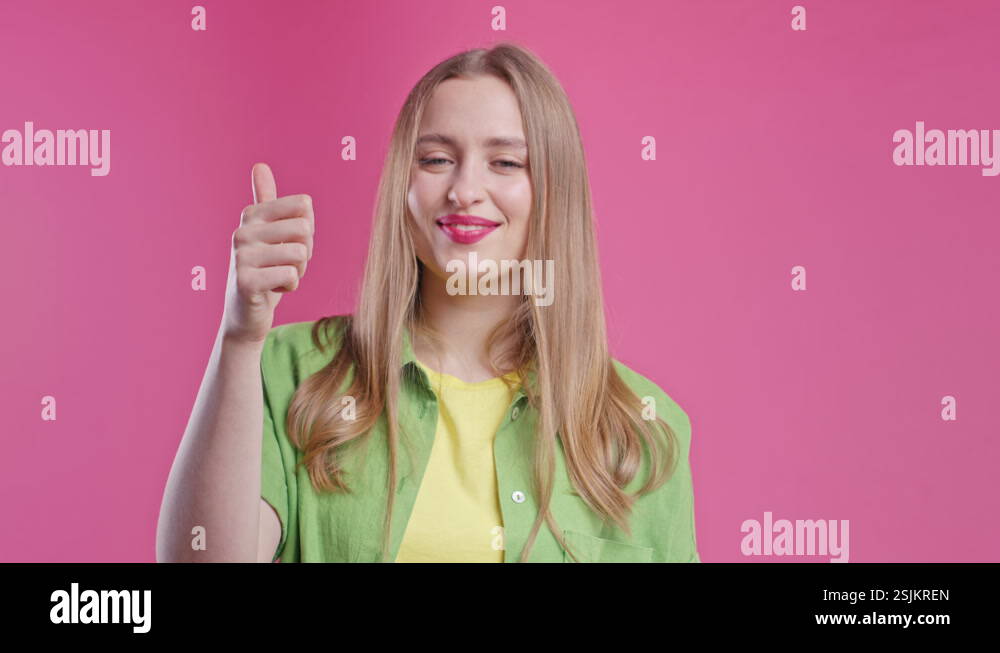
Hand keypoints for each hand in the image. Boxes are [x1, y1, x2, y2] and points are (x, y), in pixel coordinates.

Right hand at [219, 162, 314, 345]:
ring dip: (298, 271)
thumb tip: (259, 165)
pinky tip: (272, 291)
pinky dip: (290, 287)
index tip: (288, 244)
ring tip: (277, 278)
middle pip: (305, 229)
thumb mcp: (268, 234)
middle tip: (285, 265)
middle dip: (304, 253)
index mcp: (252, 215)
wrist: (245, 315)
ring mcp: (241, 255)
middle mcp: (242, 231)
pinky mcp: (246, 281)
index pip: (303, 206)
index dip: (307, 230)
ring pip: (300, 254)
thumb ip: (267, 201)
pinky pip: (292, 276)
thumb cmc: (265, 270)